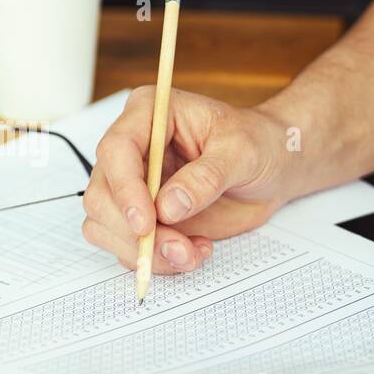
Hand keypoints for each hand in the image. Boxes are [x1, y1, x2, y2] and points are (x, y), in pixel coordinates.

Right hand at [82, 86, 300, 273]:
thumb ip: (206, 177)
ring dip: (143, 251)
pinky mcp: (143, 217)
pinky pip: (127, 247)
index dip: (125, 189)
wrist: (273, 167)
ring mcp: (133, 186)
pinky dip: (156, 260)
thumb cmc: (259, 143)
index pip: (116, 149)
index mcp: (149, 114)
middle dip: (133, 231)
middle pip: (100, 195)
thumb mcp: (242, 152)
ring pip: (105, 226)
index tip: (147, 222)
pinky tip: (193, 251)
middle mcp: (133, 150)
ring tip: (190, 253)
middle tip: (176, 247)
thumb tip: (169, 207)